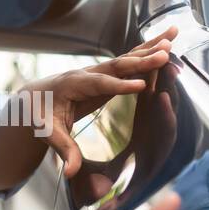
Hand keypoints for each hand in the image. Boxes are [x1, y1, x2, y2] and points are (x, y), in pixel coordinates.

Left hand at [20, 26, 178, 178]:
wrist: (35, 98)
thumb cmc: (40, 116)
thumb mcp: (48, 134)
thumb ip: (63, 151)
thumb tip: (71, 172)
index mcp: (73, 85)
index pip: (99, 85)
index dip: (120, 85)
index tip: (141, 86)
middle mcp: (87, 73)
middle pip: (117, 65)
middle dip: (142, 61)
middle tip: (165, 55)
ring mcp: (98, 70)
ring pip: (127, 57)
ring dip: (150, 47)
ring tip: (173, 37)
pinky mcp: (107, 74)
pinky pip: (130, 61)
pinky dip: (148, 51)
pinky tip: (166, 43)